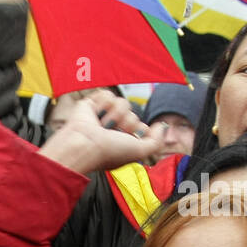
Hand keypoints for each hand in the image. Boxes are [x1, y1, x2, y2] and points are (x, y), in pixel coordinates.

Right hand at [39, 93, 159, 175]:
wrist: (84, 145)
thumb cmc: (108, 151)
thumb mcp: (139, 151)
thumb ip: (157, 141)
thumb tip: (162, 126)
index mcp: (122, 141)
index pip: (140, 127)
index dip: (138, 130)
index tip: (130, 138)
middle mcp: (112, 129)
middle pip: (133, 115)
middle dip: (127, 123)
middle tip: (113, 132)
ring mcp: (102, 116)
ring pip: (122, 103)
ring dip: (116, 114)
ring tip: (102, 125)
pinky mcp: (91, 105)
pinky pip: (107, 94)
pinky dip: (103, 104)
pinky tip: (95, 115)